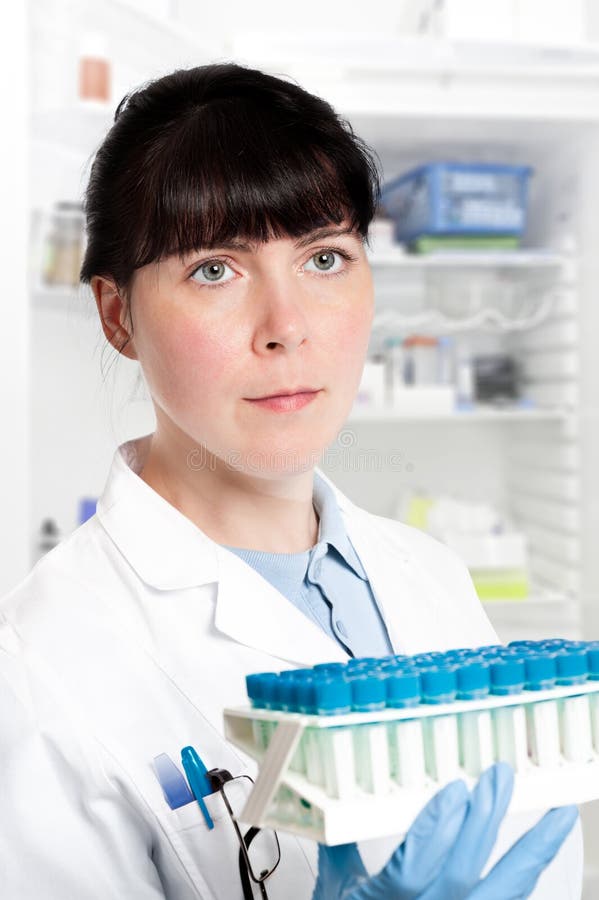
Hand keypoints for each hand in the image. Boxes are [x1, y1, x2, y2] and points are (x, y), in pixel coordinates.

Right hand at [312, 762, 578, 899]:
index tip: (455, 789)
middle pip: (460, 875)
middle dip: (484, 821)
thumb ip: (339, 851)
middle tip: (499, 777)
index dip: (434, 830)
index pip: (409, 871)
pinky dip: (525, 882)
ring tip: (557, 817)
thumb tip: (332, 806)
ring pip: (501, 896)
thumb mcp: (333, 895)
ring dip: (531, 854)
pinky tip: (539, 858)